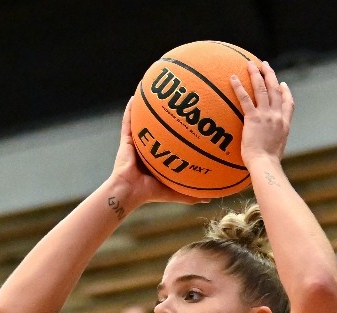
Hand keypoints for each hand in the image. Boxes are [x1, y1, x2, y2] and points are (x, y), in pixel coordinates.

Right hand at [108, 97, 200, 214]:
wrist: (129, 192)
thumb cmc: (149, 194)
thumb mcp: (174, 192)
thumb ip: (191, 195)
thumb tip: (210, 199)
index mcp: (160, 156)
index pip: (173, 140)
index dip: (182, 130)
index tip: (194, 119)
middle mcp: (149, 146)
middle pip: (160, 126)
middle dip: (169, 113)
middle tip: (179, 99)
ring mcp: (137, 142)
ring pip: (144, 120)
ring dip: (148, 106)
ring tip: (156, 90)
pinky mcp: (126, 140)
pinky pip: (128, 121)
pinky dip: (130, 109)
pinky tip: (136, 96)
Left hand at [231, 60, 292, 166]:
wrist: (265, 164)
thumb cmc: (268, 163)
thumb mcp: (276, 150)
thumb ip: (273, 141)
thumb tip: (267, 145)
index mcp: (285, 124)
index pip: (289, 104)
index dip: (286, 92)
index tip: (283, 84)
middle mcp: (277, 116)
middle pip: (275, 90)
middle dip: (270, 75)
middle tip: (264, 65)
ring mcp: (266, 116)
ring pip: (262, 89)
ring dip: (256, 74)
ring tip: (250, 64)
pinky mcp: (253, 118)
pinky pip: (245, 99)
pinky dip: (239, 87)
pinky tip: (233, 78)